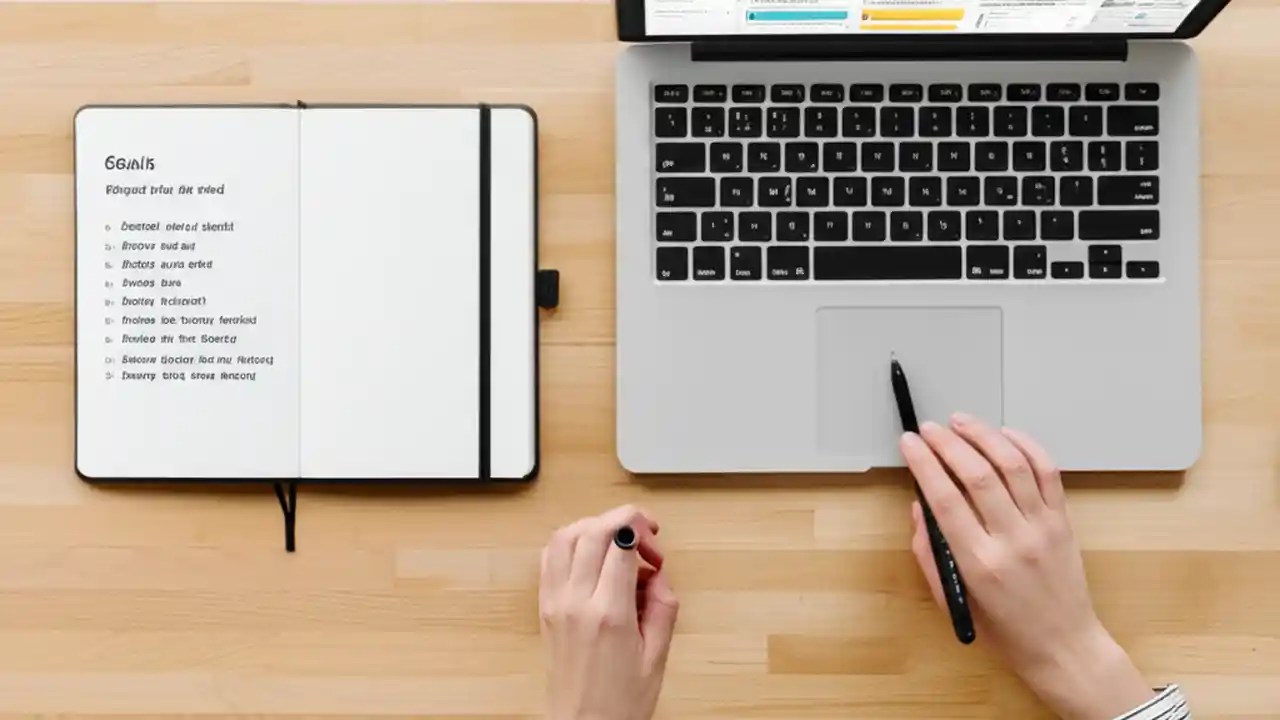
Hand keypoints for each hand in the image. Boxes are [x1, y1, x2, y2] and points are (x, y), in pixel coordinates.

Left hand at [539, 505, 678, 719]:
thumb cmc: (618, 702)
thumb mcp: (657, 656)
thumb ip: (663, 606)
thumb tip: (656, 573)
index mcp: (609, 615)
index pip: (619, 543)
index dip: (641, 530)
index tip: (655, 543)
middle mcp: (576, 603)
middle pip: (592, 530)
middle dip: (623, 520)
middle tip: (644, 536)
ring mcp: (555, 602)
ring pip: (565, 536)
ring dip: (594, 526)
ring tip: (617, 541)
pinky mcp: (545, 607)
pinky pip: (550, 557)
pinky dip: (571, 542)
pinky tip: (592, 555)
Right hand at [902, 414, 1153, 719]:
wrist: (1064, 647)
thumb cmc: (1006, 631)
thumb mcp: (954, 601)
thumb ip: (930, 554)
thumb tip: (919, 508)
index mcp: (979, 564)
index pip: (945, 499)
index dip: (923, 464)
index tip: (909, 444)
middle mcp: (1013, 541)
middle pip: (977, 474)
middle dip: (947, 443)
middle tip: (929, 429)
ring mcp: (1043, 527)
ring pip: (1013, 464)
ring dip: (984, 435)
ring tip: (961, 421)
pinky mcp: (1063, 521)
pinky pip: (1047, 471)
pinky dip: (1025, 444)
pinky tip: (1004, 434)